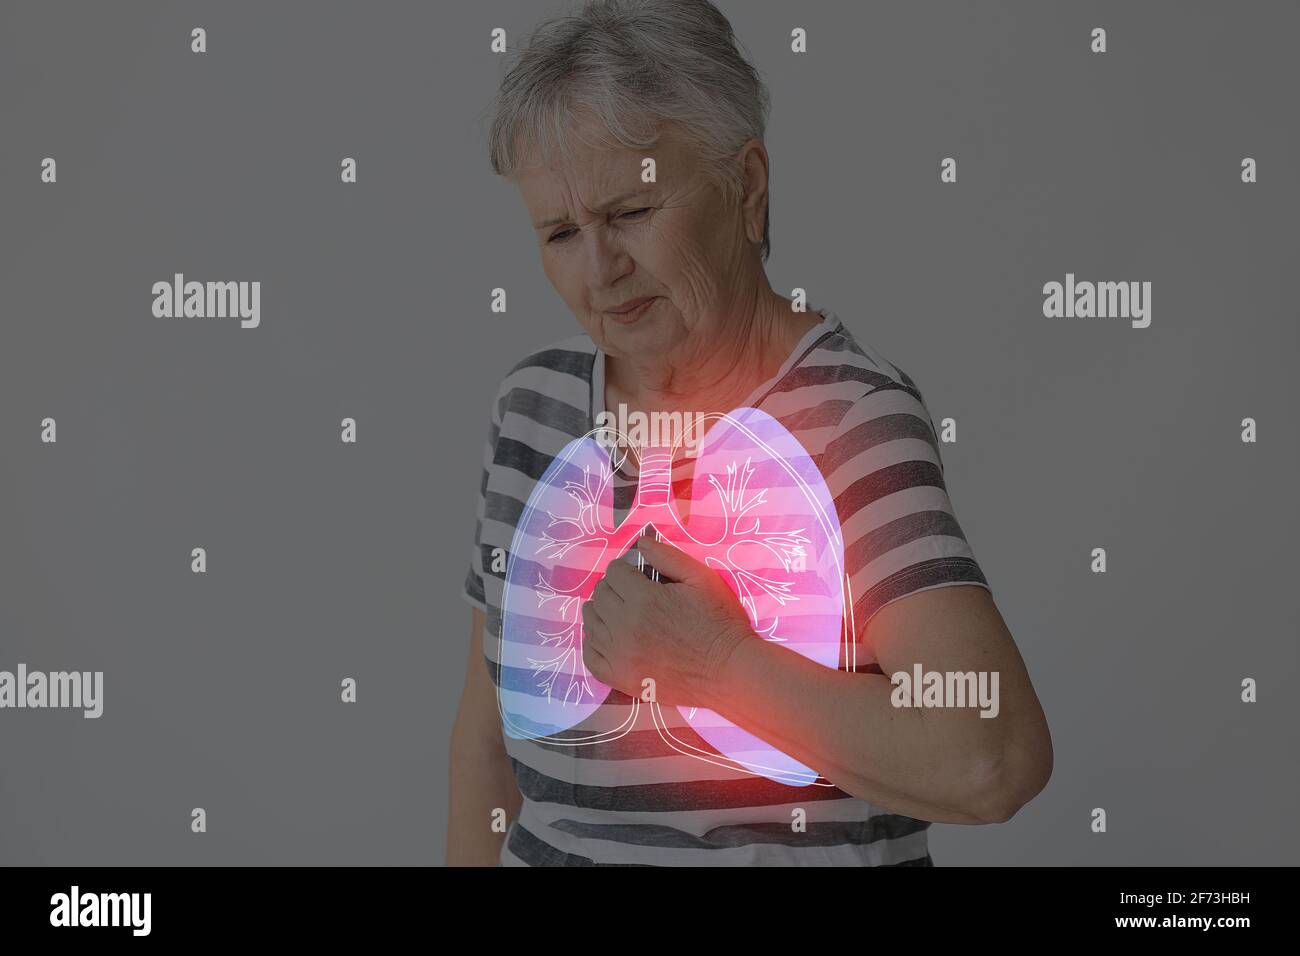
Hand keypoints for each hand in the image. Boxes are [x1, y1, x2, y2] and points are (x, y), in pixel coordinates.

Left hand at [581, 534, 754, 706]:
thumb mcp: (701, 579)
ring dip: (602, 612)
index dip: (626, 568)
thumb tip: (641, 542)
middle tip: (631, 592)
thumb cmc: (720, 622)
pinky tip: (609, 637)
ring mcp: (620, 656)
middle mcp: (625, 627)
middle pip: (600, 595)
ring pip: (591, 623)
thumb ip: (668, 557)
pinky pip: (590, 656)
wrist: (729, 670)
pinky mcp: (621, 678)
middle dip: (613, 587)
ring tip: (621, 613)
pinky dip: (594, 642)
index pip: (614, 572)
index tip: (637, 574)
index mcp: (644, 600)